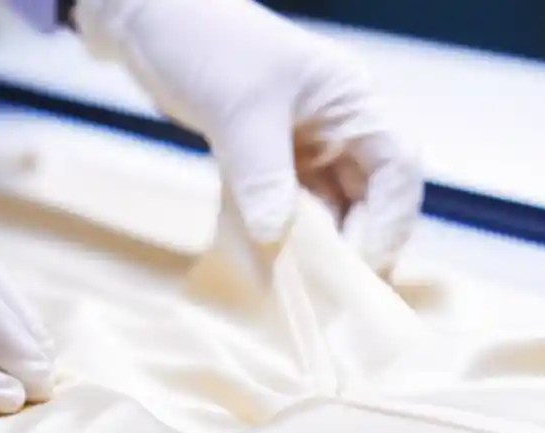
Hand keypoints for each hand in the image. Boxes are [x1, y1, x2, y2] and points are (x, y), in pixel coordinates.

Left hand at [75, 0, 423, 272]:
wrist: (148, 19)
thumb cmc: (205, 44)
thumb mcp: (239, 110)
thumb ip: (262, 174)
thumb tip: (277, 237)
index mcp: (352, 101)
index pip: (396, 168)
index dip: (390, 221)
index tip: (364, 266)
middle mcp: (338, 126)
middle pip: (369, 197)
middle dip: (354, 245)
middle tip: (329, 294)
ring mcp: (303, 144)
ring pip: (328, 208)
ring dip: (315, 248)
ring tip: (299, 290)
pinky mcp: (269, 159)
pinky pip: (288, 207)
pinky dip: (281, 236)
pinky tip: (268, 266)